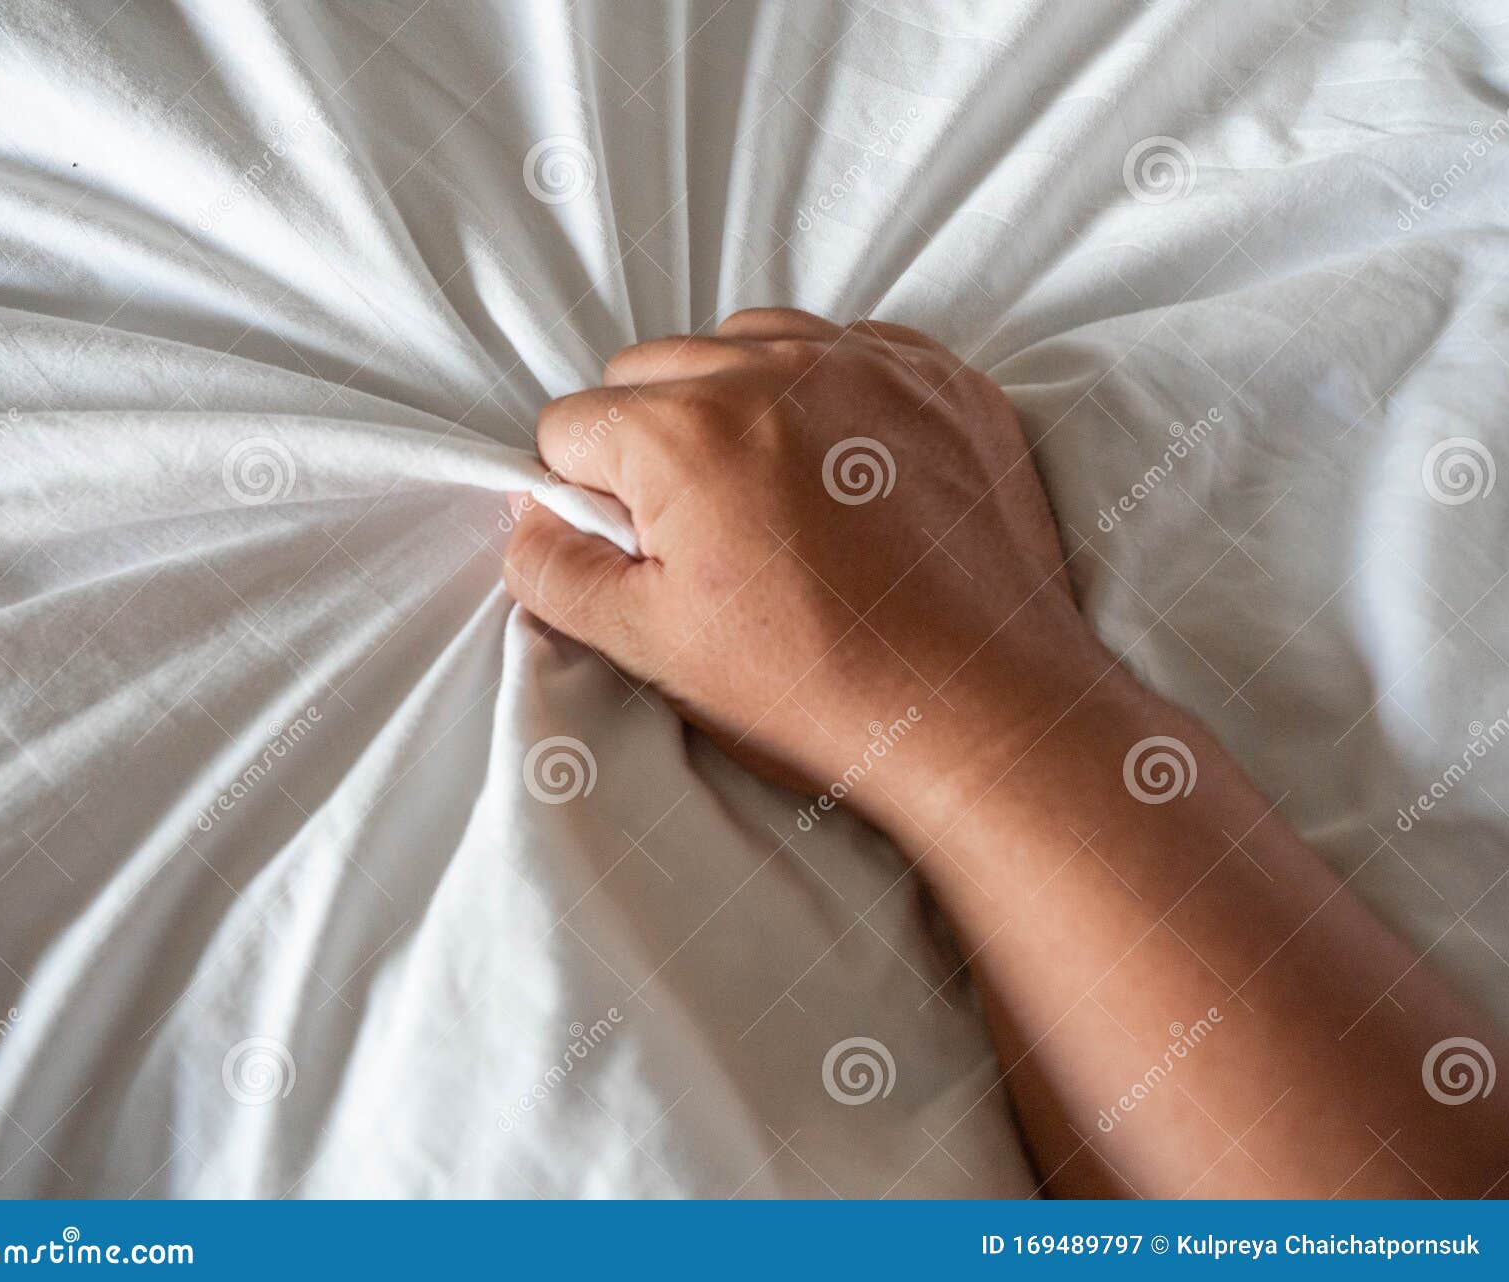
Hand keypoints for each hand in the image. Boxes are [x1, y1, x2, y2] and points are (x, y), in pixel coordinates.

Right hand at [502, 307, 1113, 841]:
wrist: (979, 708)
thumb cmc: (817, 686)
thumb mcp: (651, 647)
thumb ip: (555, 570)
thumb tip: (529, 516)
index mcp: (682, 432)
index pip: (572, 426)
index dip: (586, 497)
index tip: (637, 548)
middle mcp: (771, 370)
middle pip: (650, 372)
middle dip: (652, 442)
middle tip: (703, 533)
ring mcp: (866, 364)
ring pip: (745, 345)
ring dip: (734, 402)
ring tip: (771, 498)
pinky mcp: (939, 379)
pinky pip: (846, 347)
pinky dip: (827, 393)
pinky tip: (842, 474)